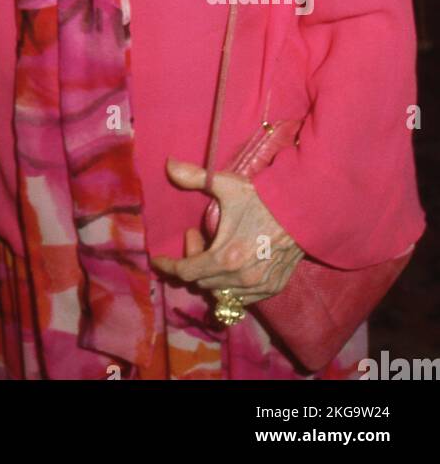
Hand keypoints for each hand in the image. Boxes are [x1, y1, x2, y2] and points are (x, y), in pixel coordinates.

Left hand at [149, 158, 303, 307]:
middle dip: (192, 260)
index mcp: (225, 257)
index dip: (169, 266)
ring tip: (215, 248)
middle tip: (198, 235)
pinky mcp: (273, 287)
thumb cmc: (264, 197)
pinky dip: (230, 286)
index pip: (186, 272)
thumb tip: (169, 165)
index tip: (158, 260)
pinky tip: (231, 265)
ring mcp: (258, 286)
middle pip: (202, 281)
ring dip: (210, 275)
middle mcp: (241, 278)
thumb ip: (194, 177)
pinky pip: (242, 298)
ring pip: (221, 292)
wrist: (305, 209)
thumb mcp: (227, 185)